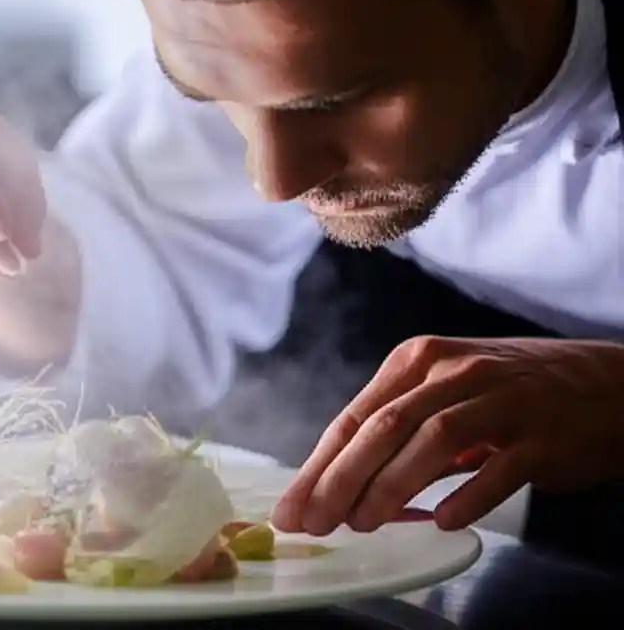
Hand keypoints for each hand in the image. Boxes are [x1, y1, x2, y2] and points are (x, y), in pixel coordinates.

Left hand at [271, 336, 623, 534]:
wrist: (607, 386)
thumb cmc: (511, 395)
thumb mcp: (445, 396)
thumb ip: (397, 437)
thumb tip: (343, 488)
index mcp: (418, 361)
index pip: (355, 417)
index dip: (319, 465)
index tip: (292, 505)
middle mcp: (454, 372)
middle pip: (383, 427)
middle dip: (340, 480)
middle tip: (316, 522)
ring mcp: (501, 399)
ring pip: (432, 440)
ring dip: (391, 487)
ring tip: (363, 523)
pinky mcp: (543, 433)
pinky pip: (500, 468)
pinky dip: (469, 496)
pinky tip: (444, 521)